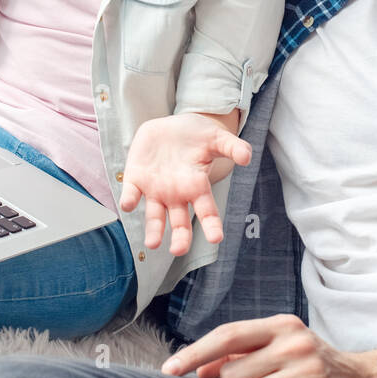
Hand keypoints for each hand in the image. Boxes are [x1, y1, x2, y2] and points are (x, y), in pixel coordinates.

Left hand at [119, 113, 251, 255]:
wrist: (169, 127)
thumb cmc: (196, 136)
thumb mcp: (216, 138)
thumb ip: (232, 147)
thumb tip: (247, 157)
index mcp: (197, 186)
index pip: (207, 211)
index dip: (211, 225)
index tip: (216, 238)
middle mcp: (176, 194)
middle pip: (180, 222)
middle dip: (180, 237)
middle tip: (178, 250)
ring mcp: (155, 189)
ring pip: (154, 216)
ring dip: (153, 230)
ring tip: (152, 243)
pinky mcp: (136, 179)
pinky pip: (131, 194)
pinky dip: (129, 200)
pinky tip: (128, 204)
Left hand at [160, 314, 376, 377]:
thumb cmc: (311, 365)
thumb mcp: (280, 349)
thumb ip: (242, 355)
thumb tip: (200, 370)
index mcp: (282, 326)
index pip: (228, 336)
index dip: (194, 353)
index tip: (169, 369)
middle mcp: (294, 343)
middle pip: (232, 376)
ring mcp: (308, 371)